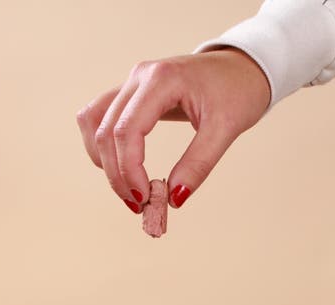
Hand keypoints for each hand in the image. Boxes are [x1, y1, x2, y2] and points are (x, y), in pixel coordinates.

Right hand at [76, 48, 270, 212]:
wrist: (241, 68)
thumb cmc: (237, 92)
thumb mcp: (225, 130)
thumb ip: (198, 165)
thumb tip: (174, 200)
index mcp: (161, 80)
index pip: (127, 130)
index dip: (130, 170)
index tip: (145, 199)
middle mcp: (139, 77)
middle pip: (106, 132)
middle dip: (117, 175)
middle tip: (139, 205)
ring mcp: (131, 83)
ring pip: (94, 124)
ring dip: (104, 161)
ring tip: (129, 190)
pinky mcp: (130, 94)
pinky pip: (99, 118)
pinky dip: (102, 146)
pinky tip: (120, 168)